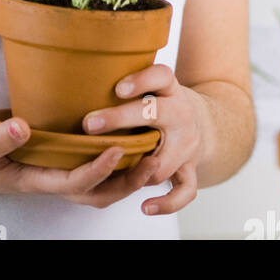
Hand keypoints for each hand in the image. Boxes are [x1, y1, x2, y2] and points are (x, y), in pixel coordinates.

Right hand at [0, 121, 146, 206]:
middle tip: (151, 159)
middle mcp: (44, 181)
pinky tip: (113, 143)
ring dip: (120, 175)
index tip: (118, 150)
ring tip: (145, 153)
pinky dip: (103, 163)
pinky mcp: (44, 162)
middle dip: (124, 181)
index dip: (98, 169)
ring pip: (92, 184)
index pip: (73, 182)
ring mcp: (45, 173)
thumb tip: (24, 126)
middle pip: (94, 192)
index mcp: (31, 180)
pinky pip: (81, 168)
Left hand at [78, 64, 207, 214]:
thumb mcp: (153, 82)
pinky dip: (167, 202)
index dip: (141, 81)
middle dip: (121, 119)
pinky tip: (145, 207)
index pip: (161, 76)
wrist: (202, 122)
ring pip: (165, 159)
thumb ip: (126, 80)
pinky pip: (184, 191)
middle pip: (154, 114)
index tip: (117, 88)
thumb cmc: (162, 100)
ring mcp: (188, 145)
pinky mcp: (190, 169)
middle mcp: (181, 115)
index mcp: (170, 89)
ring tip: (112, 165)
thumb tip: (77, 73)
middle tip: (89, 124)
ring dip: (138, 166)